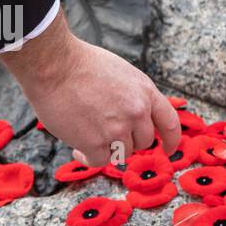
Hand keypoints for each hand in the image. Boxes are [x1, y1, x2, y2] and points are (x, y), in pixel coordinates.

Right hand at [0, 11, 180, 167]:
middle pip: (144, 141)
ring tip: (87, 138)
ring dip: (107, 148)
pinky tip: (77, 150)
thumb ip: (133, 95)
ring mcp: (117, 128)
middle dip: (128, 141)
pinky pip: (100, 161)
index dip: (172, 140)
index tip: (167, 150)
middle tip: (108, 135)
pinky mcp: (95, 142)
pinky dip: (88, 159)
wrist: (54, 65)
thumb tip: (134, 116)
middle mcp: (136, 111)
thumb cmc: (79, 63)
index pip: (170, 122)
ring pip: (123, 153)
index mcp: (145, 91)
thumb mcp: (121, 72)